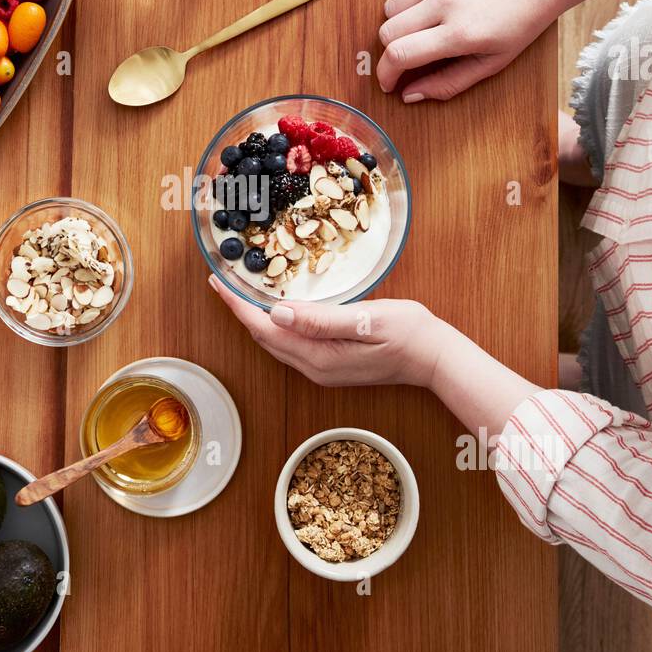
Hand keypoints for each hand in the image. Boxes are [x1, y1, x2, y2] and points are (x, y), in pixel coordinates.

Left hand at [209, 278, 444, 388]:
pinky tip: (274, 311)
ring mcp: (322, 369)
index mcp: (318, 356)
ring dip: (254, 318)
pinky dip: (274, 326)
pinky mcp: (330, 365)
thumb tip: (277, 314)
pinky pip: (291, 344)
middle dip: (239, 310)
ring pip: (275, 342)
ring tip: (238, 293)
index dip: (238, 305)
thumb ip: (321, 320)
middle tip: (220, 281)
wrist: (434, 358)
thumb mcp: (366, 320)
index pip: (265, 329)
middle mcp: (314, 367)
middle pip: (264, 337)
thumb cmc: (408, 333)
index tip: (217, 282)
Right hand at [377, 0, 564, 101]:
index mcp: (460, 32)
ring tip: (423, 24)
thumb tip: (409, 95)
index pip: (398, 55)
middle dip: (392, 50)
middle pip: (387, 31)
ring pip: (390, 5)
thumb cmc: (522, 21)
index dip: (385, 74)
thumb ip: (448, 83)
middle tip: (408, 54)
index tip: (388, 82)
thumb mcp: (492, 62)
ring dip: (398, 21)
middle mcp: (445, 0)